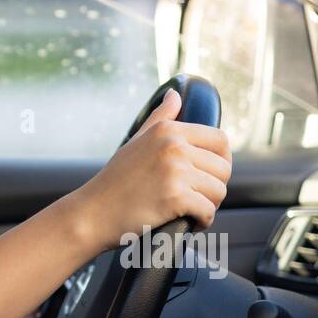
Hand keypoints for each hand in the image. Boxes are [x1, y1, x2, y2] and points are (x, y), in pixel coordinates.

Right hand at [73, 89, 231, 253]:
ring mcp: (175, 172)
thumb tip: (175, 94)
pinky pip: (208, 211)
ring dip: (209, 206)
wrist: (93, 212)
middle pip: (224, 169)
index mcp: (168, 131)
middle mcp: (174, 146)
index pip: (220, 140)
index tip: (209, 176)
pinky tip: (189, 223)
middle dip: (215, 187)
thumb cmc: (115, 180)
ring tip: (190, 211)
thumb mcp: (137, 140)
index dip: (222, 161)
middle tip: (197, 198)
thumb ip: (160, 117)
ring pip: (219, 191)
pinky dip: (203, 222)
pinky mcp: (175, 198)